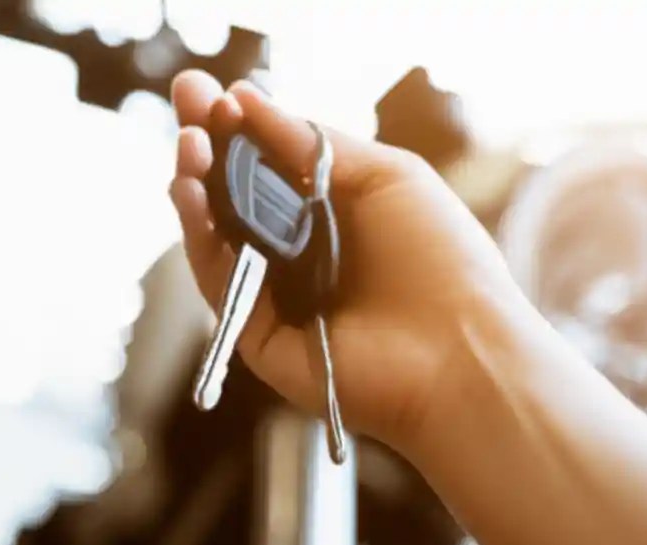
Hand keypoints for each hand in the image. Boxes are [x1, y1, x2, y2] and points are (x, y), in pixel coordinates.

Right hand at [169, 70, 529, 454]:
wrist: (460, 352)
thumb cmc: (442, 261)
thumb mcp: (386, 176)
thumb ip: (314, 142)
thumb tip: (246, 100)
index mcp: (330, 215)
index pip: (268, 163)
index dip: (237, 126)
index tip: (214, 91)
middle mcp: (297, 254)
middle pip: (231, 194)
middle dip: (205, 144)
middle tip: (186, 99)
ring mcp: (274, 296)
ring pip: (215, 237)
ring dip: (194, 185)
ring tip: (188, 145)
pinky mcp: (256, 336)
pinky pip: (218, 282)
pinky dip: (200, 238)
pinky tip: (192, 194)